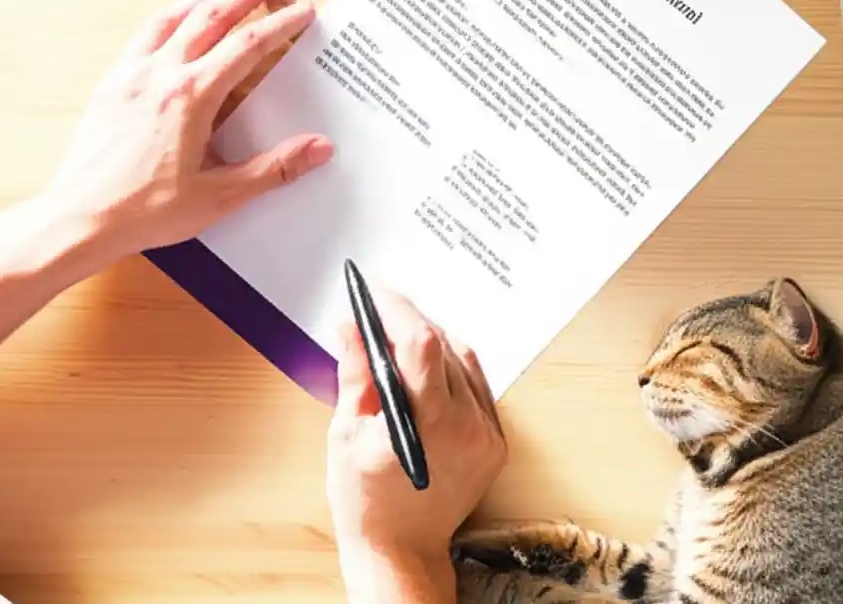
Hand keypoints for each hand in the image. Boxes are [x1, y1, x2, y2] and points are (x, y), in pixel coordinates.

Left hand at [43, 0, 331, 264]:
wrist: (82, 218)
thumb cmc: (143, 210)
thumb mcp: (222, 195)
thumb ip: (274, 168)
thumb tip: (317, 149)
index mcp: (192, 97)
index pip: (247, 47)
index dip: (280, 25)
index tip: (300, 11)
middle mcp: (161, 75)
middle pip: (211, 17)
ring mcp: (132, 75)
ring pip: (173, 18)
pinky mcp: (113, 84)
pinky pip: (143, 35)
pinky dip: (167, 17)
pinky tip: (173, 18)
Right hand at [327, 291, 506, 580]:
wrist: (401, 549)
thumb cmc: (365, 500)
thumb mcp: (346, 434)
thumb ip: (355, 373)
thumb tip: (350, 326)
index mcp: (426, 422)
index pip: (421, 343)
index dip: (398, 310)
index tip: (377, 294)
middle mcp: (466, 425)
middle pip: (444, 348)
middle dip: (410, 324)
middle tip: (380, 315)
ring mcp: (487, 435)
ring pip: (465, 363)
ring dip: (434, 344)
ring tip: (400, 338)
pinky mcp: (496, 443)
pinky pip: (479, 389)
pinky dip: (455, 371)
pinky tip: (430, 368)